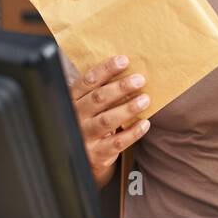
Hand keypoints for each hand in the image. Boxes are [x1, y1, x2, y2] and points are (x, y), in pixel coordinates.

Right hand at [68, 54, 151, 188]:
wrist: (80, 157)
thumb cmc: (90, 121)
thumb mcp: (88, 104)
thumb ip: (100, 89)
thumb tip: (128, 68)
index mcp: (73, 99)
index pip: (88, 81)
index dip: (106, 69)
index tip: (124, 60)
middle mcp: (76, 117)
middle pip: (98, 99)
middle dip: (120, 87)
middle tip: (140, 79)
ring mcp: (85, 136)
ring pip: (107, 120)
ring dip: (128, 108)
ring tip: (145, 99)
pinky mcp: (97, 153)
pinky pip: (116, 143)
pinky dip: (132, 133)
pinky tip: (145, 124)